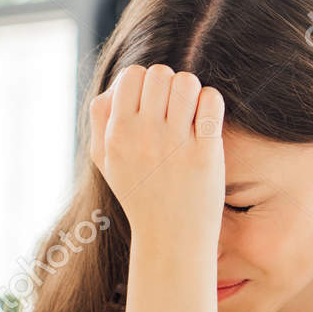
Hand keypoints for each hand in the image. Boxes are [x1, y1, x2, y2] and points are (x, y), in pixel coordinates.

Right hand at [89, 64, 224, 244]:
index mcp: (118, 134)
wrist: (170, 238)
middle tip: (174, 108)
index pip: (131, 74)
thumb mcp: (106, 160)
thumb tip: (116, 85)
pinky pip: (211, 102)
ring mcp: (175, 144)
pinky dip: (211, 104)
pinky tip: (206, 121)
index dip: (144, 81)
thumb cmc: (140, 194)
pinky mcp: (205, 153)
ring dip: (192, 92)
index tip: (152, 103)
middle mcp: (144, 135)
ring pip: (187, 82)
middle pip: (160, 73)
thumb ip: (101, 119)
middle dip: (169, 84)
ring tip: (190, 113)